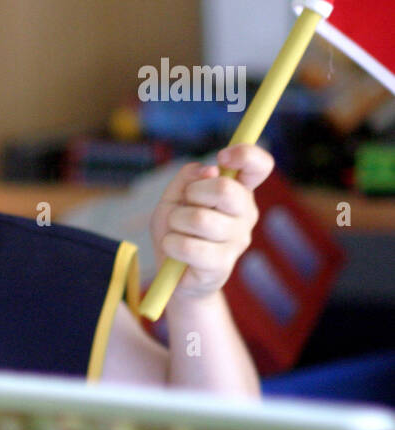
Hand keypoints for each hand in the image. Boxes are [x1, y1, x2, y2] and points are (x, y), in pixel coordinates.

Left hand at [150, 143, 273, 300]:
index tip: (223, 156)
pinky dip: (170, 244)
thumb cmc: (177, 231)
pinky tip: (174, 250)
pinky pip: (188, 246)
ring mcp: (237, 240)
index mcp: (238, 192)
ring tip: (177, 232)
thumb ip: (187, 178)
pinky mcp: (223, 264)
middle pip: (224, 189)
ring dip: (175, 222)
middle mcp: (245, 213)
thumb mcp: (174, 198)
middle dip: (192, 194)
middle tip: (184, 207)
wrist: (174, 275)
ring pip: (199, 218)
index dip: (245, 153)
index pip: (259, 165)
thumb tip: (209, 170)